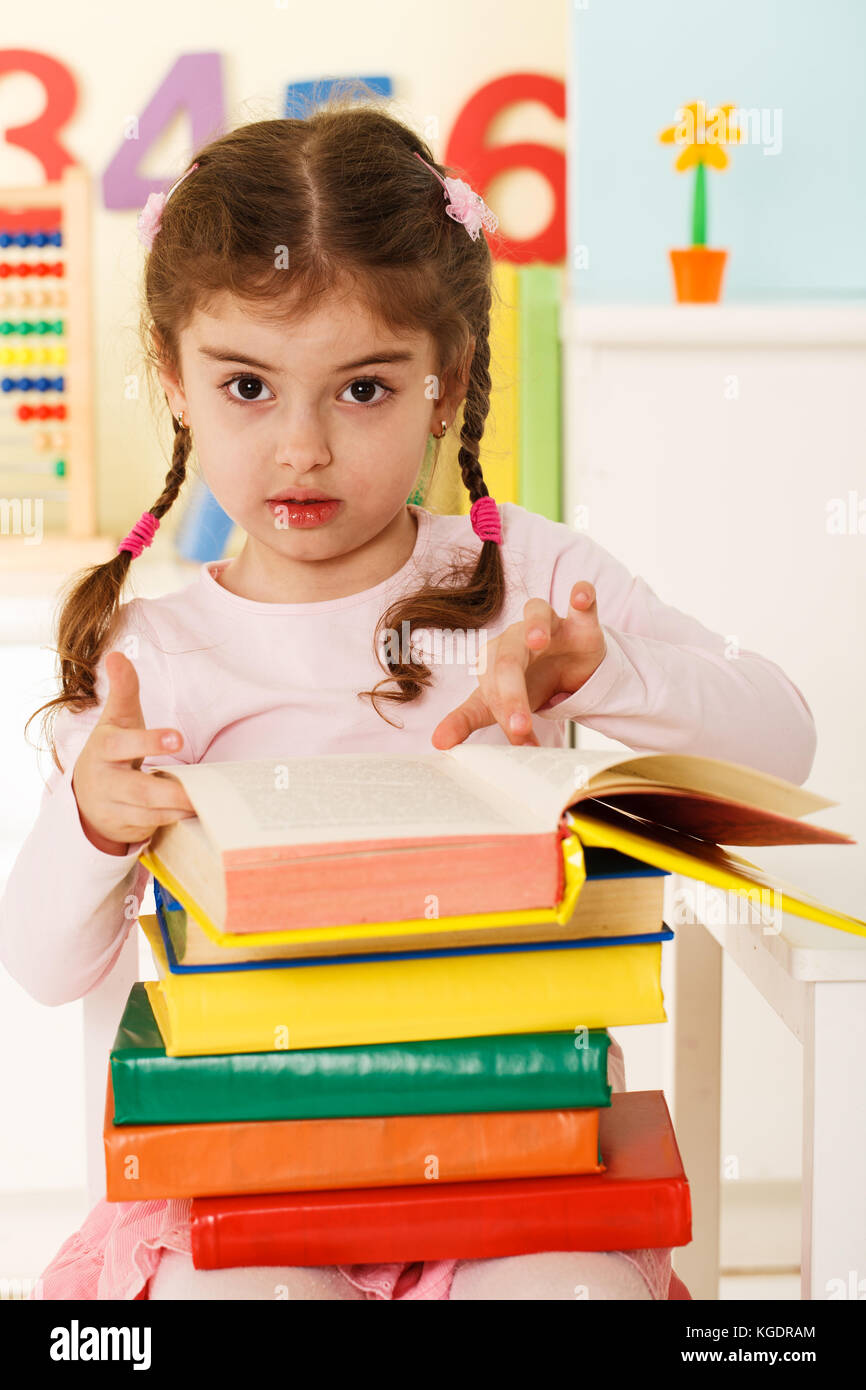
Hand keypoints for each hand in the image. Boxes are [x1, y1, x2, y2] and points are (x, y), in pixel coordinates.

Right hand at [72, 650, 195, 854]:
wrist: (87, 795)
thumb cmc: (113, 749)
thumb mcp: (117, 719)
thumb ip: (123, 689)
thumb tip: (116, 654)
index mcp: (104, 748)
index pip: (123, 744)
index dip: (150, 741)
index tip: (178, 738)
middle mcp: (105, 780)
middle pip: (139, 789)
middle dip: (170, 791)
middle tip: (199, 790)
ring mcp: (113, 807)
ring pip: (150, 813)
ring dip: (178, 807)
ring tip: (206, 800)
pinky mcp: (125, 827)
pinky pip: (154, 826)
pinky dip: (175, 819)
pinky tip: (194, 812)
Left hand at [431, 582, 606, 749]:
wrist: (568, 672)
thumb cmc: (527, 684)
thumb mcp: (496, 705)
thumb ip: (466, 719)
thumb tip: (437, 742)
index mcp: (494, 658)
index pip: (491, 683)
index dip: (503, 710)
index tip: (517, 736)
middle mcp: (517, 637)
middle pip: (509, 658)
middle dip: (514, 693)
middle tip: (522, 726)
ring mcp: (549, 625)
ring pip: (536, 613)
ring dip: (535, 625)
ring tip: (537, 642)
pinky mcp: (580, 622)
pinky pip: (581, 603)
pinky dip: (581, 594)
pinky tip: (580, 598)